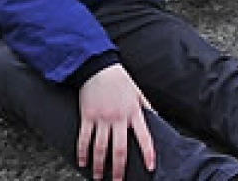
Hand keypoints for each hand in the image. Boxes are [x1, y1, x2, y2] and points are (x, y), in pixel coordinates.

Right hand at [77, 65, 154, 180]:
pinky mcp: (87, 116)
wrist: (97, 67)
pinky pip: (84, 138)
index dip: (148, 153)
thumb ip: (146, 107)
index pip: (144, 137)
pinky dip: (82, 152)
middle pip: (120, 149)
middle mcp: (118, 118)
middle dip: (119, 169)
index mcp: (133, 112)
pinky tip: (82, 162)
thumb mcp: (138, 92)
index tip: (150, 166)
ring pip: (100, 148)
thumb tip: (156, 118)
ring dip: (99, 165)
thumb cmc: (119, 79)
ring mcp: (101, 118)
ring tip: (98, 177)